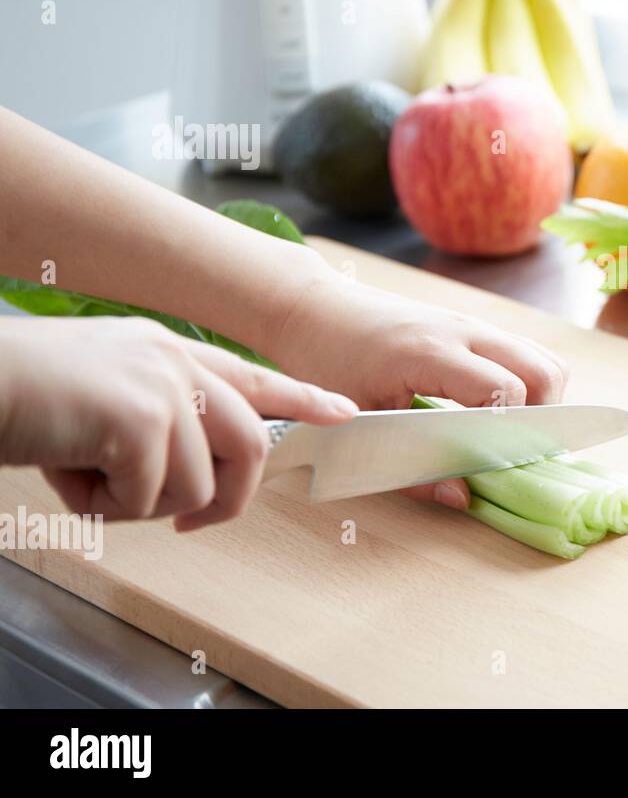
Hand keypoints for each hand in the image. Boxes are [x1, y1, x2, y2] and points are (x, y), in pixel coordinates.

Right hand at [0, 316, 356, 530]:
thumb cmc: (23, 397)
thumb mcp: (101, 395)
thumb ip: (156, 420)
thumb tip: (193, 481)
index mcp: (170, 353)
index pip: (254, 377)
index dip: (303, 398)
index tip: (343, 412)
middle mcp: (177, 362)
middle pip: (253, 446)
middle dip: (224, 502)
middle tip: (183, 526)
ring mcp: (164, 386)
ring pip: (198, 486)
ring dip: (139, 503)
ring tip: (87, 474)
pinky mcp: (141, 418)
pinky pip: (149, 499)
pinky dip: (103, 506)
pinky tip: (68, 471)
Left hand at [265, 273, 569, 509]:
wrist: (316, 308)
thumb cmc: (329, 363)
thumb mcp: (361, 424)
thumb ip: (411, 468)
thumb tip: (462, 498)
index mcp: (432, 354)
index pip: (506, 391)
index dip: (514, 433)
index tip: (504, 464)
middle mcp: (464, 330)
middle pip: (543, 371)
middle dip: (545, 417)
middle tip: (521, 453)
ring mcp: (473, 323)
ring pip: (543, 358)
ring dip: (543, 400)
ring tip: (514, 434)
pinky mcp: (474, 325)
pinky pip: (525, 352)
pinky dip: (530, 383)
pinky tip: (502, 411)